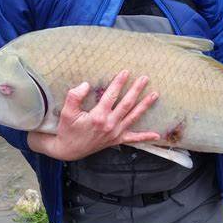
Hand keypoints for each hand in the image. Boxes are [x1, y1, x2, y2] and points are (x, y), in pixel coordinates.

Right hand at [27, 70, 159, 160]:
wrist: (68, 150)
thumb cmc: (67, 130)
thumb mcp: (66, 112)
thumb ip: (74, 96)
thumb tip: (86, 84)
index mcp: (98, 116)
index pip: (112, 95)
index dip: (119, 82)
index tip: (126, 71)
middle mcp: (110, 125)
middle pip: (127, 104)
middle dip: (136, 90)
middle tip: (145, 78)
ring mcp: (115, 133)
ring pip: (133, 117)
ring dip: (145, 105)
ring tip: (155, 94)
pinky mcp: (116, 140)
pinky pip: (133, 139)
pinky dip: (145, 137)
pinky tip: (156, 134)